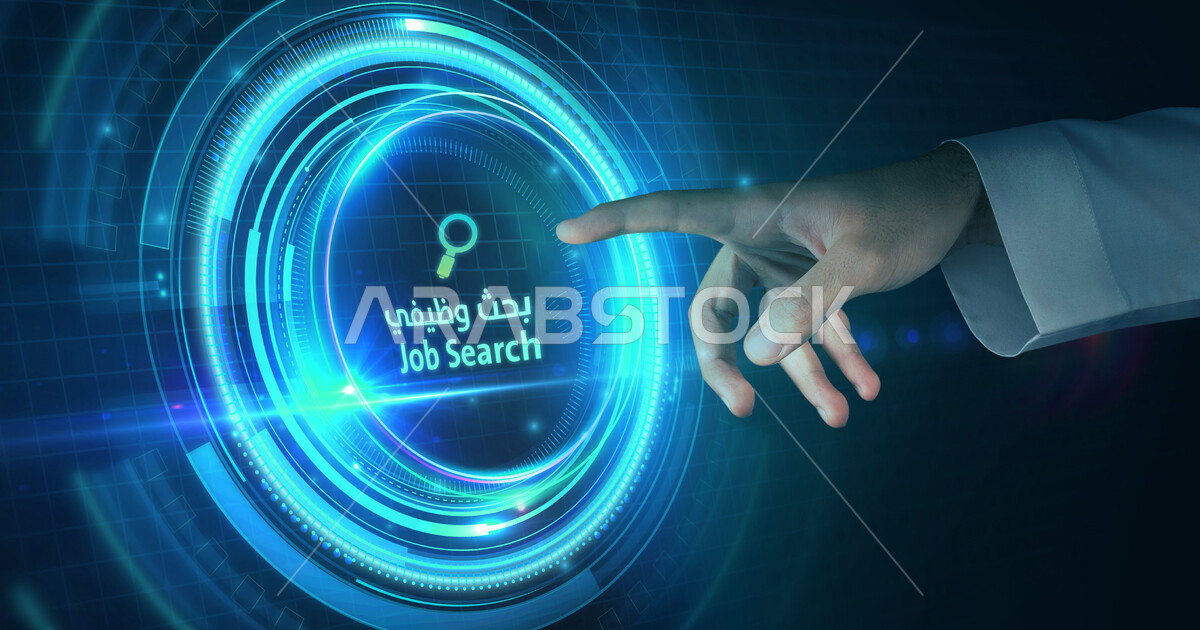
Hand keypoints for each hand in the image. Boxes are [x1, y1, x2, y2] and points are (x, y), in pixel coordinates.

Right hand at [557, 143, 992, 425]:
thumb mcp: (862, 258)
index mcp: (756, 214)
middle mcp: (761, 242)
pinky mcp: (821, 284)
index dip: (618, 221)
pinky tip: (867, 390)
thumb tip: (755, 355)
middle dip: (725, 362)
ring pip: (772, 333)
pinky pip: (815, 333)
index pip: (672, 211)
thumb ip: (809, 304)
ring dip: (803, 377)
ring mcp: (788, 267)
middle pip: (715, 308)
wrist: (954, 202)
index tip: (566, 229)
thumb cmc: (905, 214)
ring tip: (844, 415)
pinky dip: (838, 361)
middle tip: (741, 408)